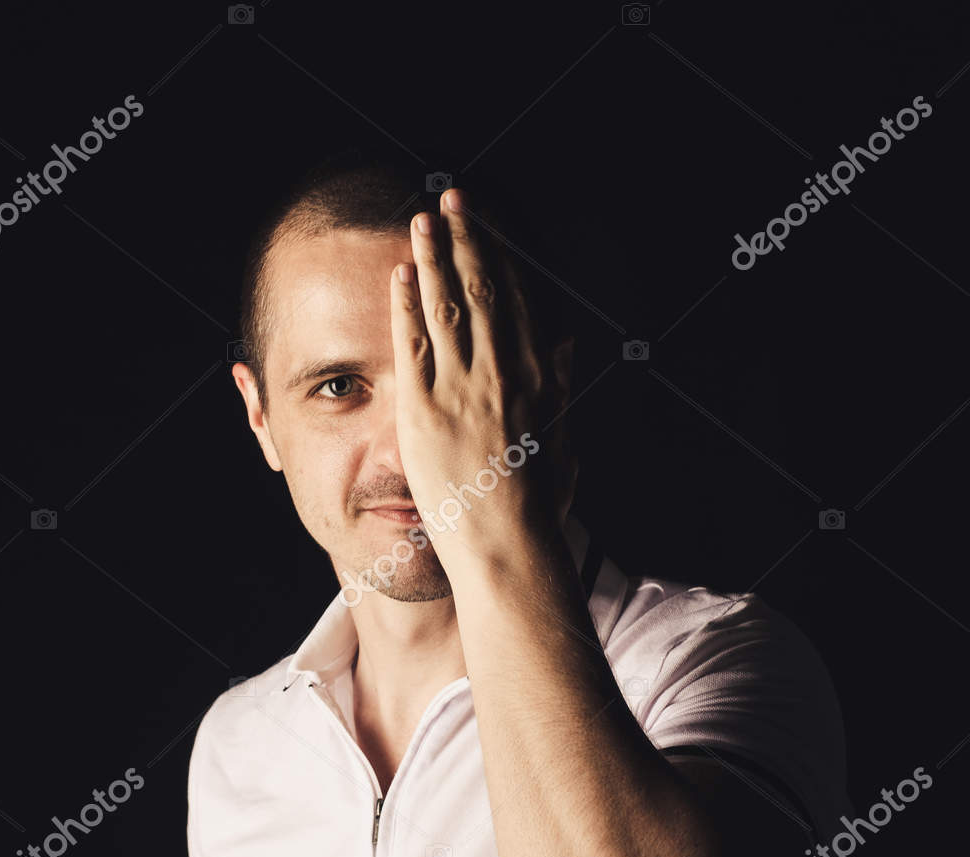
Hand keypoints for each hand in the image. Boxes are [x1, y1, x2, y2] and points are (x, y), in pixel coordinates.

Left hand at [388, 189, 571, 572]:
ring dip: (435, 256)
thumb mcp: (564, 439)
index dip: (502, 257)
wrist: (508, 544)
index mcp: (540, 377)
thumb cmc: (539, 505)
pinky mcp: (425, 410)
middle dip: (467, 239)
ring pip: (448, 305)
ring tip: (423, 219)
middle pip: (484, 289)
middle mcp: (503, 372)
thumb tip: (567, 347)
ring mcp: (463, 389)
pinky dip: (408, 305)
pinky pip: (414, 344)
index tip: (490, 227)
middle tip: (453, 200)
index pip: (520, 300)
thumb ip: (562, 388)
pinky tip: (402, 273)